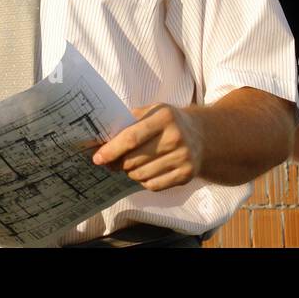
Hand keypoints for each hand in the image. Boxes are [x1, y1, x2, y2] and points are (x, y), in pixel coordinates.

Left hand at [91, 103, 205, 191]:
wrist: (201, 135)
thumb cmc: (167, 122)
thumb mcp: (151, 112)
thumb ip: (127, 122)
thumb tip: (98, 142)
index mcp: (164, 117)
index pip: (131, 137)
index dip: (111, 150)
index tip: (97, 158)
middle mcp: (176, 137)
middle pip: (134, 159)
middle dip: (118, 163)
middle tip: (112, 162)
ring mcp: (183, 157)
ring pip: (141, 175)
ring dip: (130, 172)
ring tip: (131, 165)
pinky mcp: (186, 174)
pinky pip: (153, 185)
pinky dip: (143, 181)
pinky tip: (146, 171)